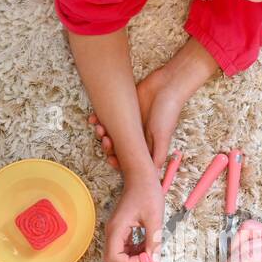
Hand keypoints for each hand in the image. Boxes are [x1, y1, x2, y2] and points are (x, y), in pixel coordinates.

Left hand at [91, 39, 216, 169]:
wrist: (166, 86)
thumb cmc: (167, 112)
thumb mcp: (163, 137)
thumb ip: (157, 155)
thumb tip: (152, 175)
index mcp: (145, 146)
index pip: (127, 160)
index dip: (117, 162)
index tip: (111, 160)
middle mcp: (135, 136)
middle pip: (115, 147)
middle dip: (107, 147)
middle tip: (106, 140)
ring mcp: (127, 123)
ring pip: (109, 133)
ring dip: (101, 133)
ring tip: (99, 127)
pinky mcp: (121, 109)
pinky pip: (105, 117)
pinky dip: (97, 119)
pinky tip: (93, 118)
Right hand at [105, 171, 164, 261]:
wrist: (141, 176)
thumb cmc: (147, 192)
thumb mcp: (154, 217)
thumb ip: (153, 240)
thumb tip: (155, 261)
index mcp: (116, 229)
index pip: (114, 258)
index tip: (147, 259)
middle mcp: (112, 232)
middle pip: (112, 261)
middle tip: (148, 261)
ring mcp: (115, 232)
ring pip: (118, 256)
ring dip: (133, 260)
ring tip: (150, 254)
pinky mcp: (121, 231)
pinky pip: (124, 249)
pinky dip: (134, 253)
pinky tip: (147, 247)